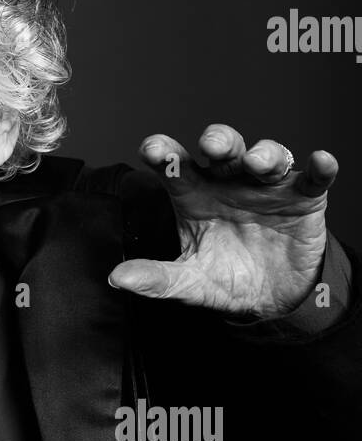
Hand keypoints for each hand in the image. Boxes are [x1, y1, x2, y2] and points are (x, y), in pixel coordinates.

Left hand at [108, 125, 337, 317]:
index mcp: (194, 193)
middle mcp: (228, 181)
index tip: (152, 149)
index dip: (164, 152)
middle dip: (219, 140)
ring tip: (257, 164)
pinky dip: (319, 168)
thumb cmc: (224, 278)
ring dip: (264, 154)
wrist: (272, 300)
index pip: (175, 165)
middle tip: (212, 146)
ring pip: (266, 156)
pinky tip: (322, 161)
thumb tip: (117, 278)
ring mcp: (266, 186)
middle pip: (223, 149)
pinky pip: (313, 178)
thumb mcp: (190, 282)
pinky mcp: (303, 198)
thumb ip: (157, 279)